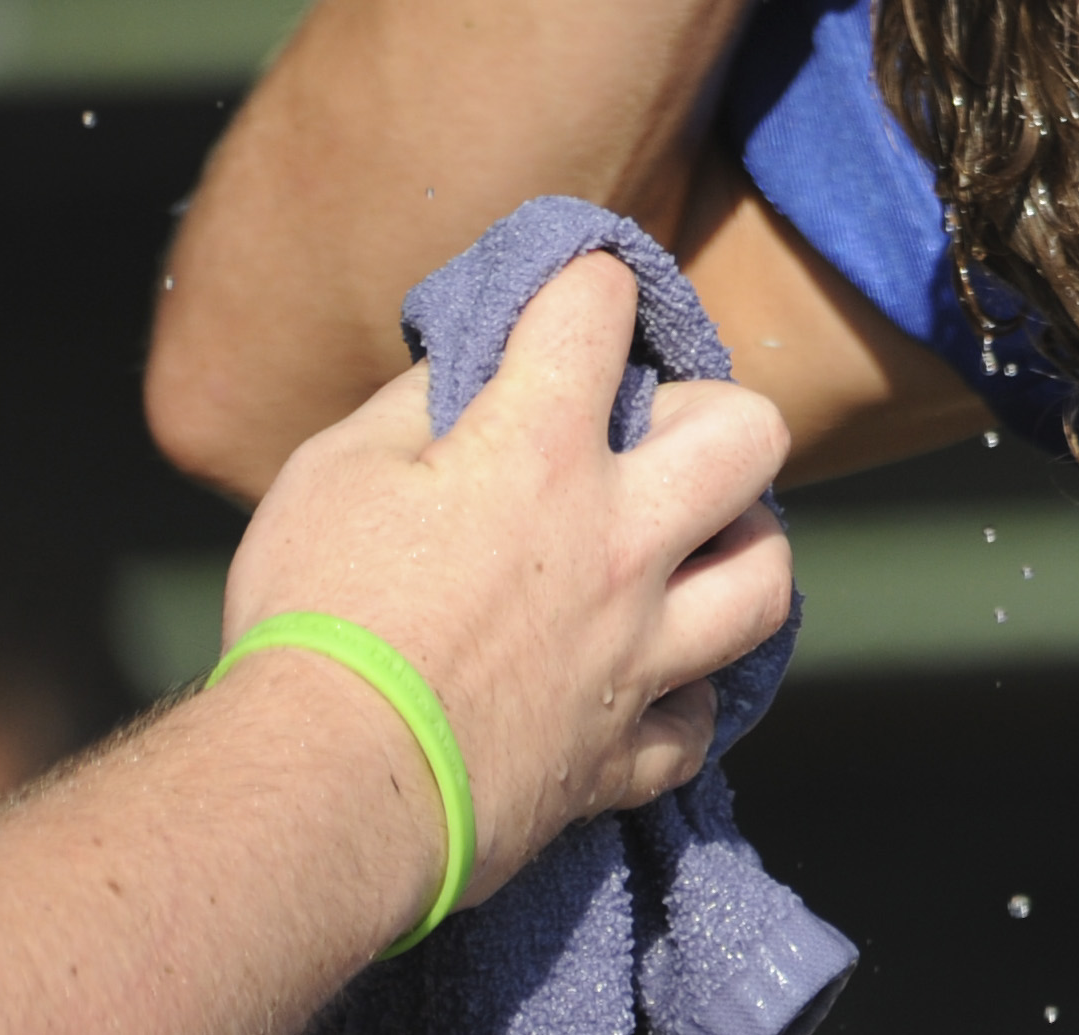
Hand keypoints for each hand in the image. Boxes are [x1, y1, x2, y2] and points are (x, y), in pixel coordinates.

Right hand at [219, 252, 794, 903]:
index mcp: (541, 453)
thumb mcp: (334, 472)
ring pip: (765, 582)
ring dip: (736, 552)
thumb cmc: (312, 622)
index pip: (598, 309)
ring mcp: (637, 652)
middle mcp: (619, 542)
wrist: (316, 794)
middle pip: (750, 435)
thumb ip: (419, 404)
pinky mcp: (622, 754)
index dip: (583, 285)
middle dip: (710, 416)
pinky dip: (679, 699)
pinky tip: (645, 681)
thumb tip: (472, 371)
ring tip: (687, 552)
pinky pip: (698, 721)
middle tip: (648, 444)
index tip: (570, 300)